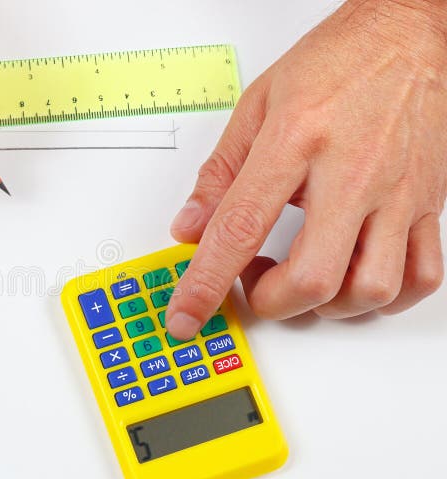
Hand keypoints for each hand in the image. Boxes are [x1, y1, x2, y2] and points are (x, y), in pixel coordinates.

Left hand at [166, 0, 446, 339]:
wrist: (411, 33)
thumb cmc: (337, 62)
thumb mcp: (257, 105)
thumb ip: (219, 174)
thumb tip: (189, 228)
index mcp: (294, 140)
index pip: (241, 228)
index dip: (206, 283)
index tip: (185, 315)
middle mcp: (351, 171)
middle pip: (312, 279)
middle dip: (270, 303)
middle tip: (253, 284)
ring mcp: (397, 192)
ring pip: (370, 290)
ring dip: (324, 306)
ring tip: (302, 279)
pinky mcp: (429, 203)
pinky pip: (420, 276)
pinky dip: (383, 298)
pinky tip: (353, 279)